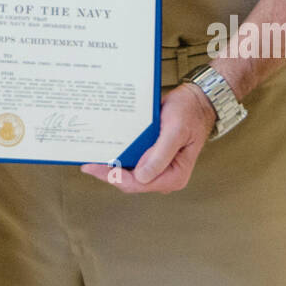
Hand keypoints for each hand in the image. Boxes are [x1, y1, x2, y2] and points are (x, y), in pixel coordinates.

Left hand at [81, 83, 215, 194]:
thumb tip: (142, 176)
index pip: (138, 184)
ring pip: (129, 174)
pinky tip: (107, 151)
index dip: (114, 177)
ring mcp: (159, 168)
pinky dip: (120, 158)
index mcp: (173, 175)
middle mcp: (166, 175)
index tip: (94, 168)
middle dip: (109, 174)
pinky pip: (133, 162)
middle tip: (88, 163)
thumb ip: (160, 155)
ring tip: (93, 158)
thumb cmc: (190, 113)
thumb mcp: (175, 131)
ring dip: (112, 167)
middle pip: (131, 182)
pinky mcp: (153, 158)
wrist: (196, 101)